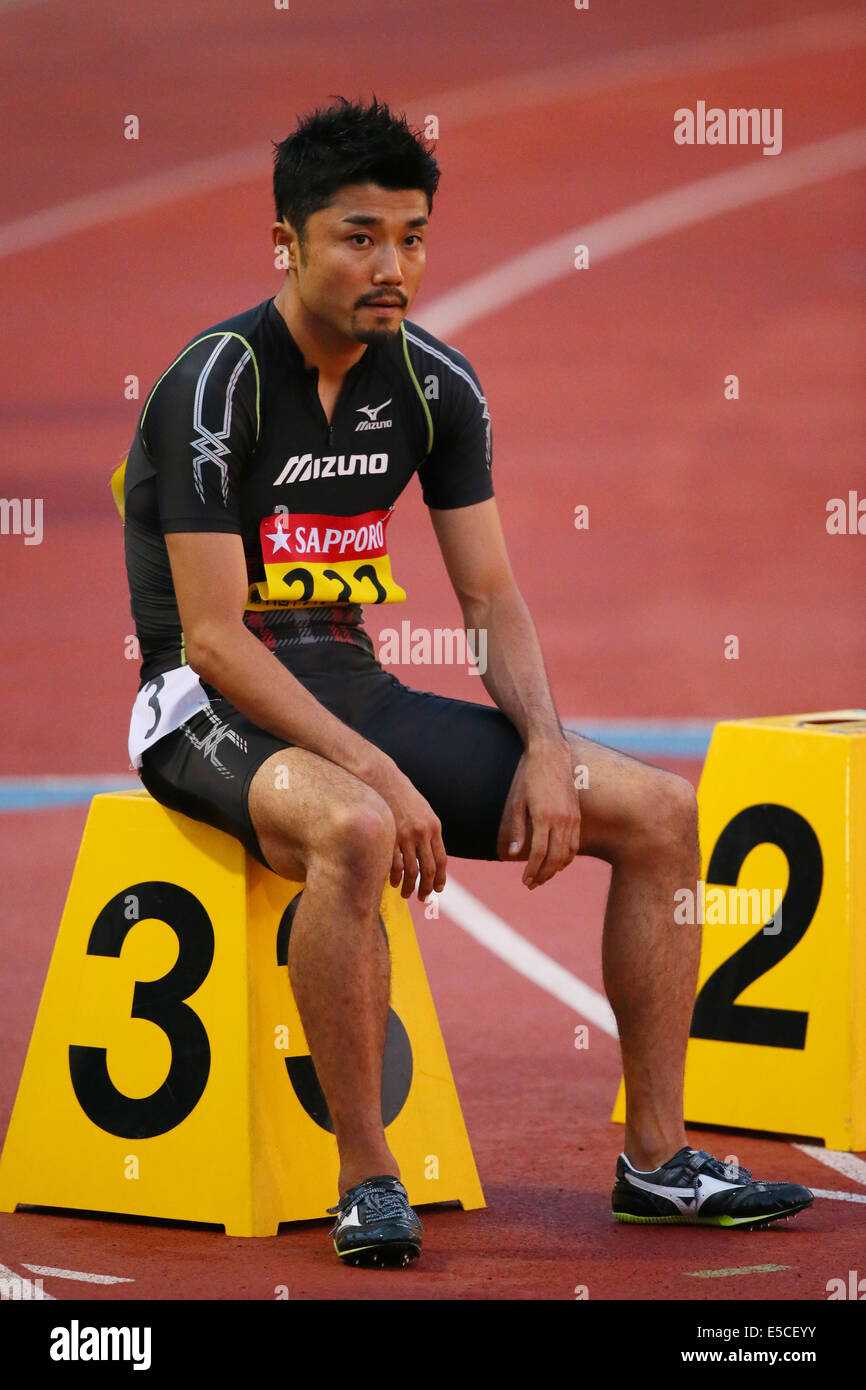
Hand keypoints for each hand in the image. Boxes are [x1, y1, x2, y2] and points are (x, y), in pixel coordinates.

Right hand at [365, 754, 447, 901]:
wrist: (383, 779)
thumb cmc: (402, 794)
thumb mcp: (423, 810)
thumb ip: (429, 830)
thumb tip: (430, 851)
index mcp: (434, 827)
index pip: (441, 859)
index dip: (441, 878)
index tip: (438, 889)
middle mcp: (422, 833)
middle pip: (428, 869)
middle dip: (427, 888)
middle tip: (424, 898)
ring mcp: (405, 836)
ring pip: (411, 871)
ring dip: (410, 887)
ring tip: (406, 894)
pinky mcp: (388, 838)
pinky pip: (393, 865)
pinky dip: (394, 877)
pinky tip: (393, 882)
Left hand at [497, 737, 580, 887]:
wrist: (551, 755)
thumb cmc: (529, 778)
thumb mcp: (518, 802)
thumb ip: (517, 829)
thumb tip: (512, 853)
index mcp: (544, 817)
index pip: (539, 853)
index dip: (532, 870)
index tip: (525, 880)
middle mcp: (561, 820)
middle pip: (554, 857)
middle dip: (543, 874)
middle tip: (531, 884)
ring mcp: (572, 818)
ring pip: (567, 853)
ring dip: (555, 869)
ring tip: (543, 877)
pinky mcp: (577, 815)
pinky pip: (575, 843)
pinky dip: (567, 857)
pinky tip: (557, 863)